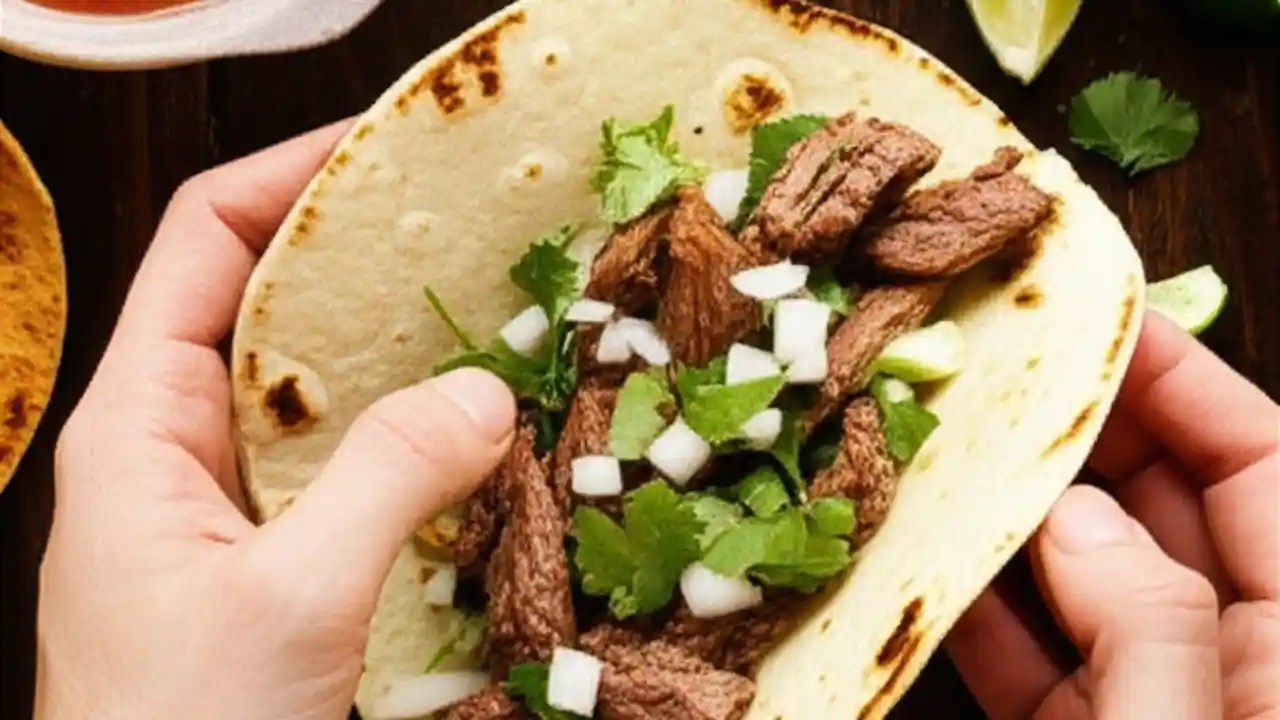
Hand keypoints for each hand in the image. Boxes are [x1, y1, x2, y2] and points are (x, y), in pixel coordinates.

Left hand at [36, 124, 515, 719]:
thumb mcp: (291, 599)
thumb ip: (387, 483)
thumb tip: (481, 395)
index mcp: (136, 429)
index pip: (204, 248)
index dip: (288, 178)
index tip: (384, 151)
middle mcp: (173, 452)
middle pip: (266, 308)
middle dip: (362, 263)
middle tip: (466, 237)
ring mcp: (223, 507)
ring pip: (314, 396)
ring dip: (396, 360)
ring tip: (487, 326)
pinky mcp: (267, 558)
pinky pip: (341, 470)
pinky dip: (405, 443)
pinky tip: (468, 446)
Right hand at [946, 312, 1277, 718]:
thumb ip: (1147, 626)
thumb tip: (1072, 518)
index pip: (1263, 468)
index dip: (1186, 380)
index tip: (1100, 321)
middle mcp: (1232, 661)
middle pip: (1162, 504)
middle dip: (1078, 434)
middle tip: (999, 374)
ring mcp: (1150, 700)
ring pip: (1083, 576)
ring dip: (1010, 519)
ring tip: (943, 453)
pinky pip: (1029, 657)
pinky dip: (975, 611)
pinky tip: (927, 566)